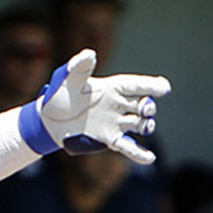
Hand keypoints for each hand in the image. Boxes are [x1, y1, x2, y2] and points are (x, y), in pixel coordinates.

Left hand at [18, 49, 170, 164]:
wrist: (48, 119)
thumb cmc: (58, 94)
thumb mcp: (67, 78)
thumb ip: (79, 66)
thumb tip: (89, 54)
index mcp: (111, 88)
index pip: (135, 85)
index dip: (151, 86)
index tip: (164, 87)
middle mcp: (117, 104)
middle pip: (142, 105)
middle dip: (148, 106)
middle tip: (146, 108)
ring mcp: (115, 122)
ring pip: (139, 124)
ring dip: (147, 125)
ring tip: (147, 127)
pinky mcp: (109, 138)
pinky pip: (127, 147)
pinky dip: (139, 153)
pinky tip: (149, 158)